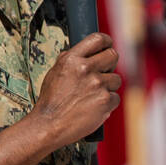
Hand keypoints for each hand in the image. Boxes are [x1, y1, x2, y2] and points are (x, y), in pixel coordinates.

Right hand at [31, 33, 121, 147]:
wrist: (49, 125)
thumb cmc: (51, 101)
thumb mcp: (55, 72)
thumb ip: (70, 60)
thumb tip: (84, 52)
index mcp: (72, 59)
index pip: (97, 39)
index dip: (107, 42)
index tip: (108, 46)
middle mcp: (85, 68)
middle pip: (112, 56)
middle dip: (110, 64)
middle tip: (104, 73)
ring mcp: (97, 84)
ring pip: (116, 79)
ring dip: (108, 87)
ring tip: (93, 96)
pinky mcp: (105, 100)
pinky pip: (116, 97)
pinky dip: (108, 103)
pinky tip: (95, 107)